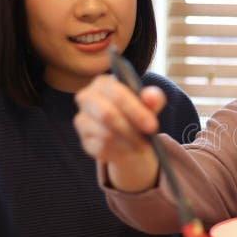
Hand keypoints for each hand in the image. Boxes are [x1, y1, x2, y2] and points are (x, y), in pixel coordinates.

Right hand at [74, 74, 164, 191]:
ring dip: (129, 143)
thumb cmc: (138, 111)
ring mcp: (83, 120)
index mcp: (103, 83)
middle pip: (107, 115)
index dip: (136, 111)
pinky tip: (132, 151)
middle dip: (131, 129)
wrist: (128, 131)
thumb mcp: (150, 103)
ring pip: (105, 135)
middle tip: (150, 140)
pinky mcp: (84, 140)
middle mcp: (87, 98)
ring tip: (144, 147)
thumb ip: (153, 98)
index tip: (153, 126)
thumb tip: (150, 97)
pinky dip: (121, 153)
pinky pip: (102, 149)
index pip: (117, 94)